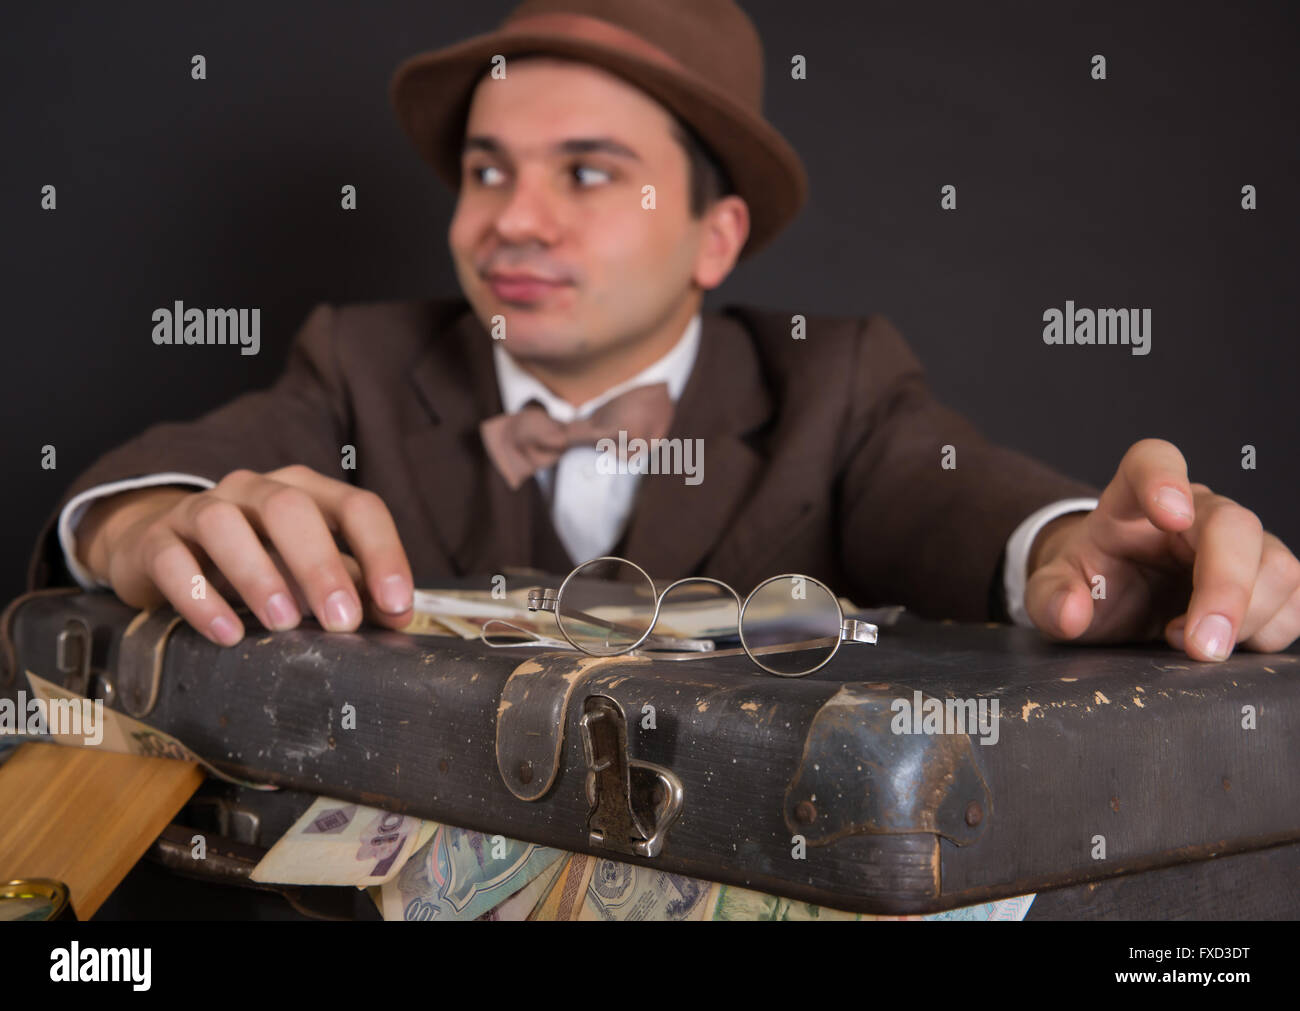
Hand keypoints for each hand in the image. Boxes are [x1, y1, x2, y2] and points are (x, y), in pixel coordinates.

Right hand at [85, 465, 414, 645]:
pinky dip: (200, 598)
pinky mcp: (157, 541)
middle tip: (342, 621)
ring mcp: (201, 509)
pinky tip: (227, 633)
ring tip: (283, 622)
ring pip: (225, 524)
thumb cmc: (255, 562)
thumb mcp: (309, 571)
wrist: (163, 551)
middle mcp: (255, 490)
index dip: (383, 553)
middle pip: (291, 508)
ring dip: (258, 574)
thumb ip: (355, 589)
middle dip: (321, 565)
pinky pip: (172, 560)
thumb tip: (399, 618)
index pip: (357, 507)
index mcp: (306, 492)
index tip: (397, 604)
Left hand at [1024, 438, 1299, 659]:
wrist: (1114, 597)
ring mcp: (1238, 543)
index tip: (1170, 513)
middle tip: (1202, 646)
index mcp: (1131, 500)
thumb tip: (1070, 612)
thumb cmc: (1089, 584)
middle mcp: (1195, 511)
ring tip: (1192, 647)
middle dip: (1225, 587)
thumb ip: (1049, 599)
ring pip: (1275, 566)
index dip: (1164, 479)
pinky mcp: (1266, 578)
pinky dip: (1268, 631)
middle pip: (1234, 525)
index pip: (1152, 462)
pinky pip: (1296, 600)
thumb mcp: (1050, 592)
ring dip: (1246, 618)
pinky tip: (1228, 646)